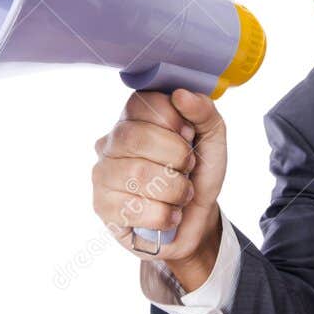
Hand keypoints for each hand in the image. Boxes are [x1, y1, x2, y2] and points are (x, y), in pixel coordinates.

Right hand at [92, 90, 228, 286]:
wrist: (196, 219)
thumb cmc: (198, 173)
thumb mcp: (212, 138)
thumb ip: (204, 112)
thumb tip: (181, 95)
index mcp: (135, 118)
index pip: (142, 103)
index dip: (173, 120)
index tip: (189, 136)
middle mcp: (111, 141)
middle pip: (135, 138)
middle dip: (176, 156)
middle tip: (189, 167)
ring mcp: (102, 173)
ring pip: (135, 175)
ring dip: (174, 189)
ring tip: (182, 194)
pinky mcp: (102, 206)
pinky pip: (131, 208)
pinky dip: (163, 214)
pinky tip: (169, 214)